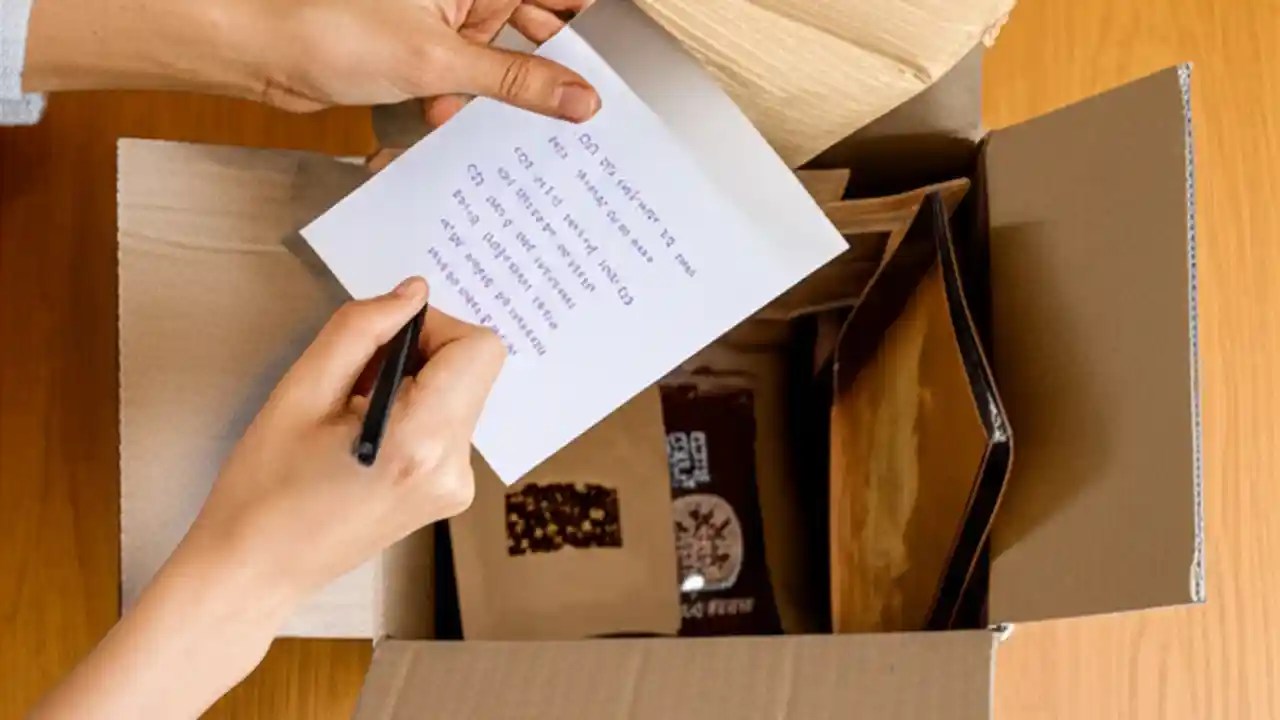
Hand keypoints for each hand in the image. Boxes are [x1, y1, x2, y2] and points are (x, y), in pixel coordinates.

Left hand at [24, 0, 599, 122]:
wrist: (257, 50)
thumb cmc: (329, 26)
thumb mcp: (439, 60)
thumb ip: (517, 80)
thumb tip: (580, 97)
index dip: (590, 22)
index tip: (623, 61)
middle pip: (535, 24)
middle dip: (553, 68)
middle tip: (582, 112)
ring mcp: (441, 19)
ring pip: (500, 58)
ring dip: (502, 94)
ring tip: (514, 127)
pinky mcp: (420, 50)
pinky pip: (465, 77)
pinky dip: (464, 102)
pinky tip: (451, 120)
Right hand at [178, 277, 503, 611]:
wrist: (254, 571)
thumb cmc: (264, 487)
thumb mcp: (300, 390)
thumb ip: (362, 329)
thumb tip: (414, 294)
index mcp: (423, 442)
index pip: (479, 349)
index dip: (435, 328)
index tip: (382, 342)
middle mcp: (455, 468)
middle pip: (471, 370)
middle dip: (417, 356)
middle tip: (351, 382)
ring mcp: (457, 487)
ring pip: (458, 394)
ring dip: (412, 384)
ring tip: (349, 414)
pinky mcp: (447, 494)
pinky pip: (447, 424)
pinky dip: (413, 412)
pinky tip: (362, 435)